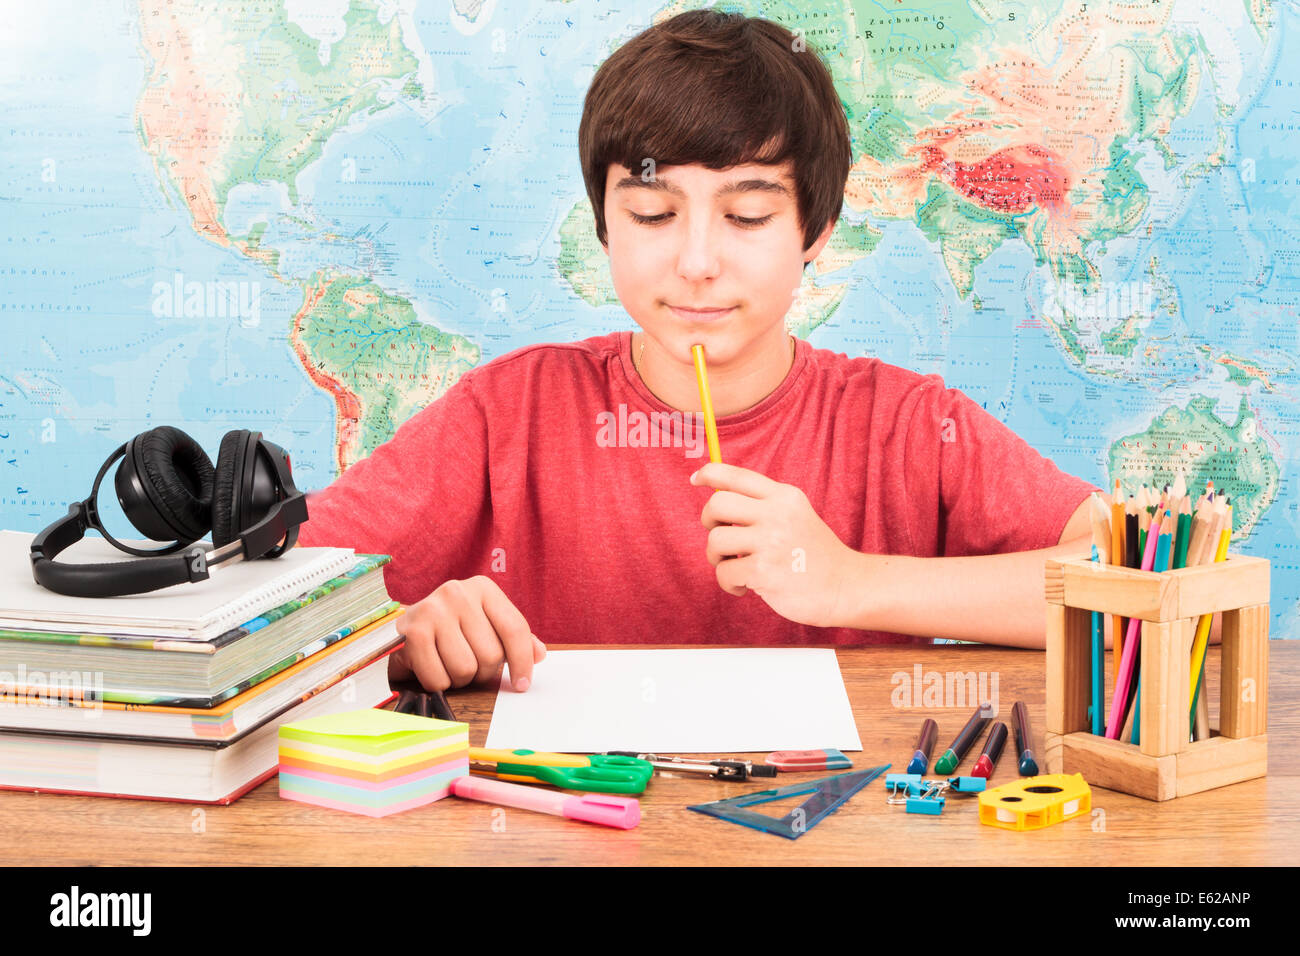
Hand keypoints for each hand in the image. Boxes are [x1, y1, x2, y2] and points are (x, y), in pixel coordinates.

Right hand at [389, 576, 546, 691]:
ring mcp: (433, 610)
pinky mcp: (412, 632)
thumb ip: (515, 638)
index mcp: (483, 588)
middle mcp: (458, 592)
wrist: (401, 626)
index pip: (515, 629)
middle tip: (470, 667)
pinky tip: (433, 669)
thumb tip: (539, 655)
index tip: (522, 685)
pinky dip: (439, 684)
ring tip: (449, 665)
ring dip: (460, 680)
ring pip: (465, 669)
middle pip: (491, 656)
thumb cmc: (452, 627)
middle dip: (483, 673)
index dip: (522, 663)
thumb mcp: (486, 624)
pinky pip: (438, 678)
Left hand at [690, 462, 858, 627]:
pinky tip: (745, 587)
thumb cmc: (813, 555)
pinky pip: (724, 572)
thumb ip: (763, 505)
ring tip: (736, 566)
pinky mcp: (764, 571)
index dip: (709, 473)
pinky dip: (728, 583)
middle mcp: (777, 513)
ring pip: (715, 541)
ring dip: (718, 557)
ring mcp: (771, 542)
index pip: (736, 475)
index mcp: (784, 496)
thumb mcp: (795, 516)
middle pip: (717, 504)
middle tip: (722, 539)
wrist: (845, 587)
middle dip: (709, 522)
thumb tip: (715, 497)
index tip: (696, 479)